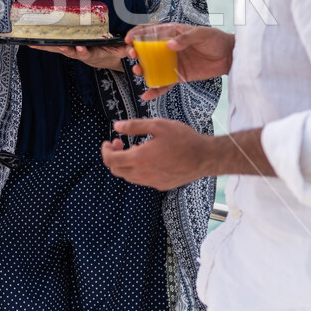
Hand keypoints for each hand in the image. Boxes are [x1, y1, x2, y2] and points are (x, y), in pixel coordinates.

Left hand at [27, 44, 126, 70]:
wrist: (105, 59)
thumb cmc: (112, 52)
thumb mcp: (121, 52)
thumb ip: (126, 50)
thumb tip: (134, 48)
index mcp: (93, 53)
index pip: (89, 53)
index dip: (84, 51)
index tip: (81, 48)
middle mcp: (81, 53)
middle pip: (69, 52)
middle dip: (61, 49)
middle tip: (54, 45)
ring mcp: (73, 51)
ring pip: (58, 49)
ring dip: (46, 48)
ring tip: (34, 44)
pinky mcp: (68, 48)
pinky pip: (54, 46)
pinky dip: (43, 45)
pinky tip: (31, 43)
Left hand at [100, 118, 216, 190]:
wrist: (205, 157)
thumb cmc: (183, 138)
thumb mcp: (158, 125)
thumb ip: (134, 126)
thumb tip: (116, 127)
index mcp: (139, 158)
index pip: (110, 160)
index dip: (105, 150)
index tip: (109, 142)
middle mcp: (143, 174)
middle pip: (116, 170)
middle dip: (113, 156)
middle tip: (119, 143)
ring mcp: (152, 182)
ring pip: (128, 176)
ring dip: (125, 164)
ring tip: (134, 149)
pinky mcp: (161, 185)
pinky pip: (142, 180)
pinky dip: (137, 170)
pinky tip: (148, 158)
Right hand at [126, 24, 234, 99]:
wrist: (229, 56)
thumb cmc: (215, 40)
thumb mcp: (201, 34)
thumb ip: (185, 38)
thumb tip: (169, 45)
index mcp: (171, 33)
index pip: (150, 31)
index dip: (137, 34)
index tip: (129, 40)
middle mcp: (168, 48)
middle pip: (147, 51)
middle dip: (136, 53)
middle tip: (133, 56)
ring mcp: (172, 63)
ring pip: (152, 67)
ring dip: (142, 70)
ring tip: (138, 71)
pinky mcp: (178, 76)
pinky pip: (164, 84)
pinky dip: (155, 90)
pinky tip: (146, 95)